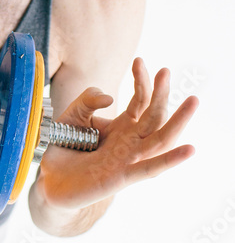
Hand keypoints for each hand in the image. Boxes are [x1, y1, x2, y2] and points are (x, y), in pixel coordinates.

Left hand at [34, 58, 198, 211]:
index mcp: (122, 127)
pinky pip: (150, 168)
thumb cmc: (63, 151)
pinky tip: (190, 149)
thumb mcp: (72, 117)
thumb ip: (87, 101)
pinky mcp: (122, 177)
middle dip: (161, 93)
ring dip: (179, 120)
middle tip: (165, 70)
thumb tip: (109, 97)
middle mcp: (130, 142)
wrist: (48, 181)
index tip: (139, 61)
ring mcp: (129, 160)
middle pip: (154, 115)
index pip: (140, 101)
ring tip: (194, 101)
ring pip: (161, 139)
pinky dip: (171, 159)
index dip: (142, 81)